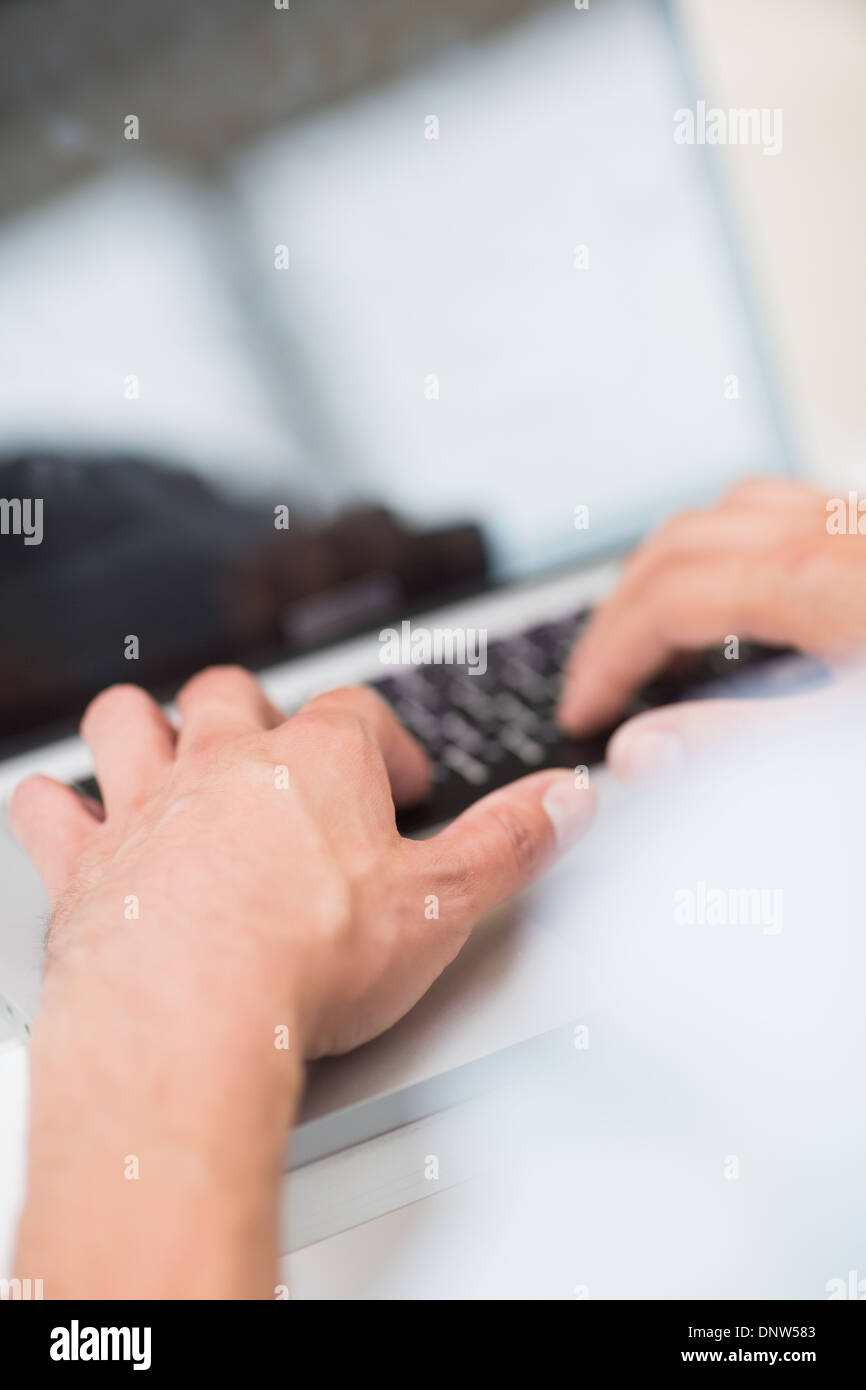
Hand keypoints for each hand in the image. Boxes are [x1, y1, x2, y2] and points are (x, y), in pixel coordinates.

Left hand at [10, 667, 594, 1059]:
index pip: (358, 714)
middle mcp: (224, 764)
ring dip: (142, 727)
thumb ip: (510, 842)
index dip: (385, 741)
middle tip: (278, 755)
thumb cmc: (311, 961)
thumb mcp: (444, 904)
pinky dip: (56, 806)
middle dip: (255, 711)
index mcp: (317, 762)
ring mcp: (147, 807)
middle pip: (232, 694)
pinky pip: (49, 807)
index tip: (401, 781)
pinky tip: (70, 818)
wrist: (190, 1019)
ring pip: (129, 721)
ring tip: (164, 750)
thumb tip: (567, 798)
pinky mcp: (85, 865)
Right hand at [557, 477, 865, 734]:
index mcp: (807, 579)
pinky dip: (715, 548)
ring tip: (643, 641)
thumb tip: (641, 747)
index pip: (664, 604)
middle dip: (617, 618)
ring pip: (715, 517)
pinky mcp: (865, 526)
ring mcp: (843, 518)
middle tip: (592, 682)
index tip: (583, 709)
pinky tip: (727, 593)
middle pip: (673, 550)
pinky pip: (767, 509)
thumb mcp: (845, 727)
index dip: (607, 661)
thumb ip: (739, 736)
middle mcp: (820, 532)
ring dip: (659, 574)